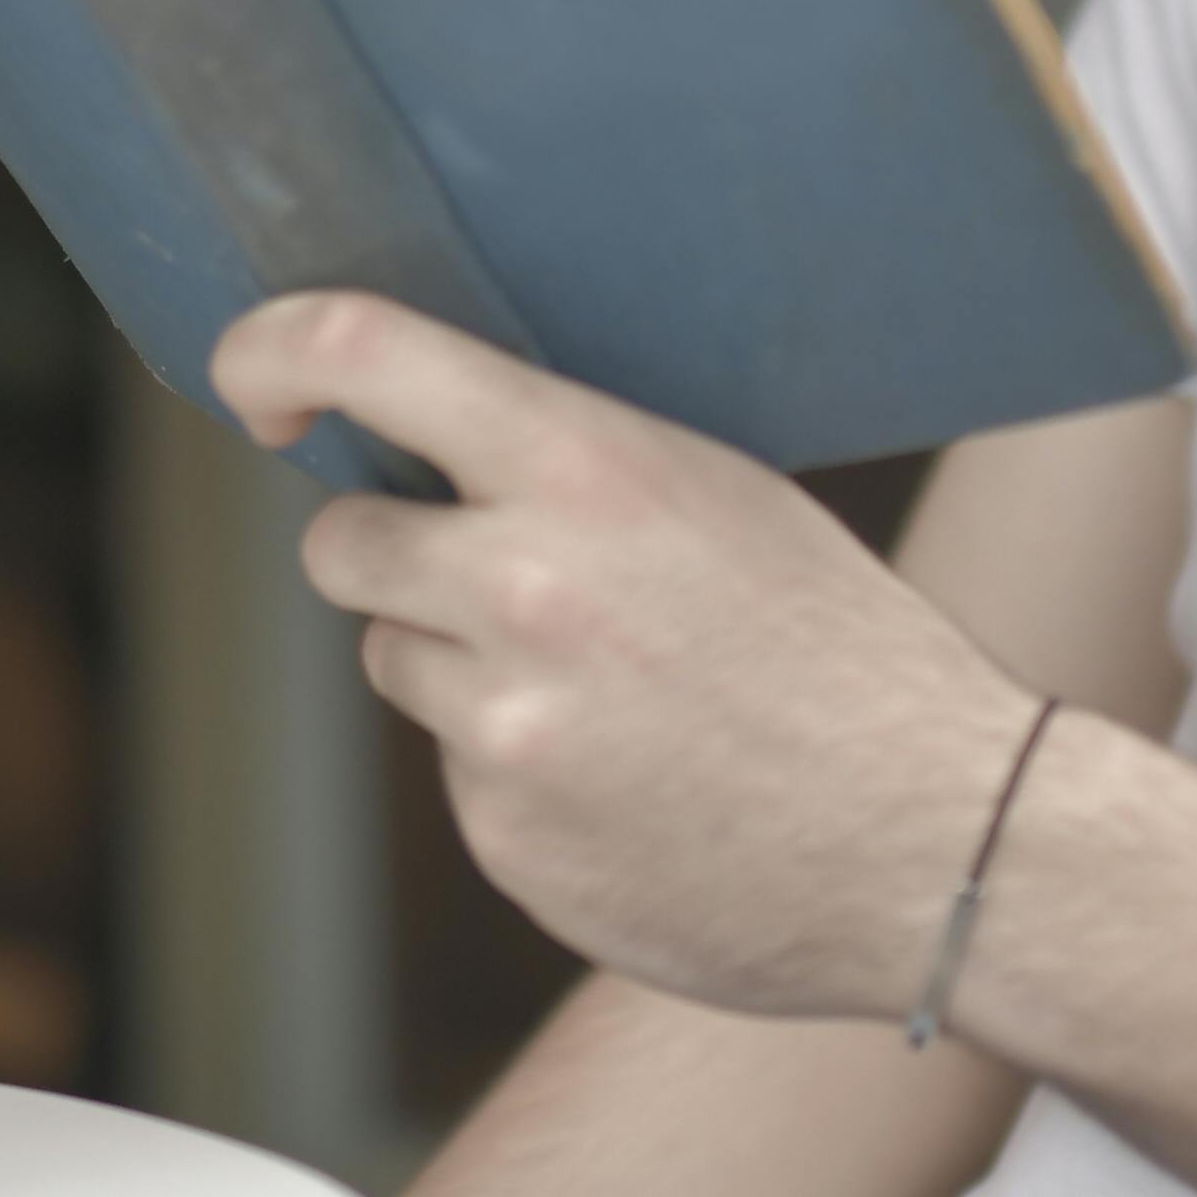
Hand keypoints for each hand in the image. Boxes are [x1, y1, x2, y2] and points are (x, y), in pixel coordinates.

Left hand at [215, 292, 1042, 1022]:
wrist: (941, 844)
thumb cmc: (843, 649)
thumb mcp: (724, 495)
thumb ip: (572, 462)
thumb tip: (431, 435)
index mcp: (588, 469)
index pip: (363, 354)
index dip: (272, 353)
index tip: (254, 381)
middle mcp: (524, 587)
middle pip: (339, 541)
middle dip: (395, 551)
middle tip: (498, 578)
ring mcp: (504, 727)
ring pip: (395, 658)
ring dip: (464, 665)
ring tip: (615, 694)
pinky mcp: (503, 837)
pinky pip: (458, 772)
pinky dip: (520, 771)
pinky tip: (633, 781)